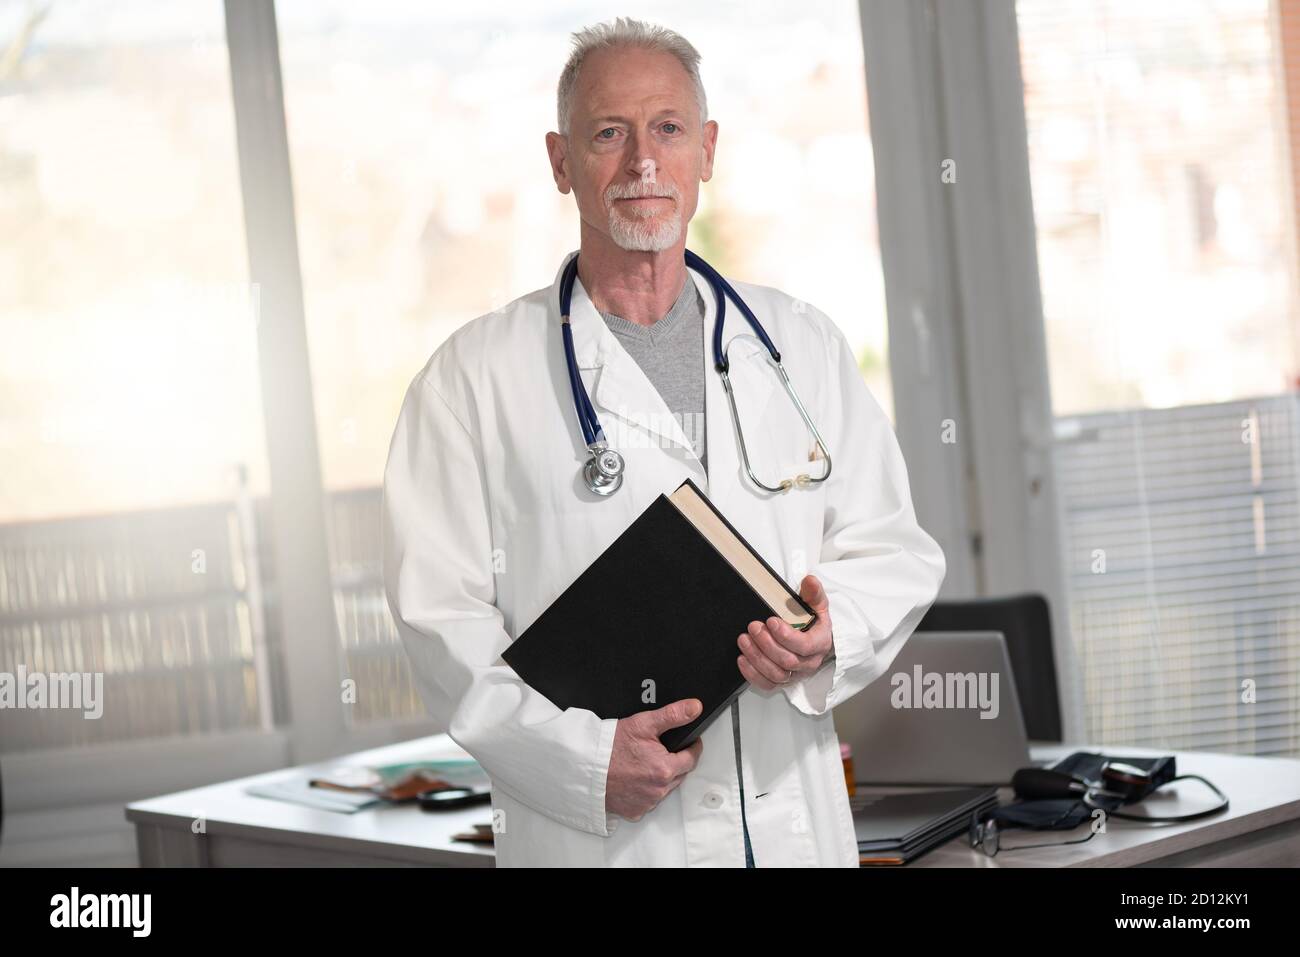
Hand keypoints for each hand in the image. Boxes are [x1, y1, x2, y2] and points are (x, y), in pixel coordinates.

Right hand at [605, 698, 704, 821]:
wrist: (584, 767)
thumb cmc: (609, 747)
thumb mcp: (643, 723)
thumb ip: (672, 715)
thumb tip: (693, 708)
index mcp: (664, 769)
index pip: (692, 758)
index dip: (692, 747)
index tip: (689, 742)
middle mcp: (658, 790)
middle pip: (680, 774)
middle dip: (675, 762)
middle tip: (659, 750)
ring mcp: (646, 803)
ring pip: (665, 789)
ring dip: (660, 778)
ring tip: (643, 763)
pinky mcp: (634, 811)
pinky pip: (648, 801)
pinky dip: (645, 792)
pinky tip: (634, 779)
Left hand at [736, 574, 833, 690]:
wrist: (815, 639)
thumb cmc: (814, 622)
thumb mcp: (817, 605)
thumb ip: (813, 592)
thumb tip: (810, 581)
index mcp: (819, 643)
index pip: (804, 646)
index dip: (786, 636)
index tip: (771, 621)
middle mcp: (808, 662)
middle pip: (787, 661)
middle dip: (767, 644)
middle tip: (753, 627)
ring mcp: (795, 674)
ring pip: (776, 674)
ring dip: (756, 657)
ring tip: (744, 640)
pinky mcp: (782, 680)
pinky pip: (767, 684)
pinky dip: (752, 674)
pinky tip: (742, 658)